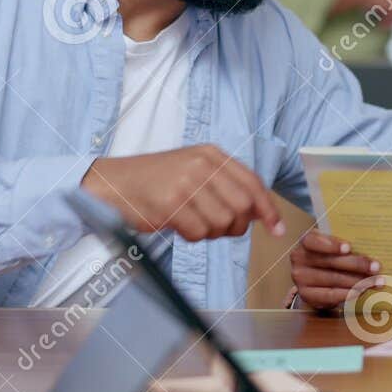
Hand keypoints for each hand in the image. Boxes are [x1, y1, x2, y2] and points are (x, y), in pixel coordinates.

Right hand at [81, 145, 283, 241]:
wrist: (113, 183)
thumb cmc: (157, 182)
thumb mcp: (195, 171)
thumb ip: (227, 186)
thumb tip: (261, 214)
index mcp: (212, 155)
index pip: (252, 183)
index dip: (268, 209)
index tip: (277, 229)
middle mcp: (201, 165)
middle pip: (241, 207)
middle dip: (236, 226)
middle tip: (219, 228)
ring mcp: (185, 183)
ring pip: (221, 223)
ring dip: (210, 233)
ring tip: (193, 223)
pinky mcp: (170, 203)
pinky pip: (198, 233)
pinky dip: (192, 236)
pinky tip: (179, 225)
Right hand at [290, 229, 381, 309]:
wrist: (314, 279)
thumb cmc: (328, 257)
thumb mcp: (332, 246)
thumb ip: (345, 247)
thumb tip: (372, 251)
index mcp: (306, 241)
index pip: (315, 240)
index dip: (331, 244)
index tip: (349, 247)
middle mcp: (299, 259)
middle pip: (330, 261)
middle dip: (357, 264)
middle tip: (376, 267)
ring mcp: (301, 278)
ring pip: (333, 279)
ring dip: (358, 281)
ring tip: (376, 281)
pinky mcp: (306, 295)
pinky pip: (330, 295)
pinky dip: (348, 293)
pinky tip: (362, 291)